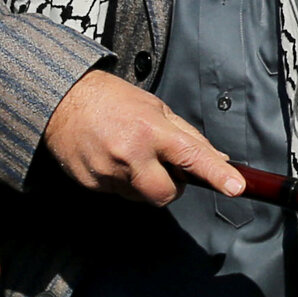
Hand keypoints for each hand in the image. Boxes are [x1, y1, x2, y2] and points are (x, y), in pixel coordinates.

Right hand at [40, 69, 243, 205]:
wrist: (62, 100)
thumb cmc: (112, 100)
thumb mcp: (156, 109)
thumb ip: (188, 136)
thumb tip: (217, 160)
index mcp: (151, 130)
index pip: (192, 157)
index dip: (216, 175)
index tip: (235, 187)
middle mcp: (129, 153)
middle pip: (166, 194)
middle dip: (172, 187)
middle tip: (164, 167)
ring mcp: (107, 172)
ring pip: (142, 196)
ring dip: (145, 183)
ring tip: (131, 154)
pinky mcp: (90, 184)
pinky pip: (118, 193)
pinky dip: (123, 181)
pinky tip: (112, 158)